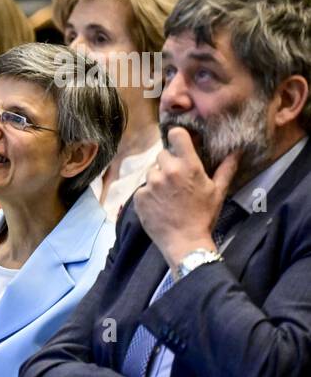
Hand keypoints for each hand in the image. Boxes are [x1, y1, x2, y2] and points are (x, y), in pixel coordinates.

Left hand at [133, 128, 239, 269]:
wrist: (185, 241)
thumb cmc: (204, 216)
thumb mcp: (218, 192)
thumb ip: (226, 169)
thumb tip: (236, 151)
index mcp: (188, 166)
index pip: (176, 135)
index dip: (177, 137)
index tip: (179, 144)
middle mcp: (167, 171)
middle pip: (162, 155)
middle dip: (168, 164)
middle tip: (177, 180)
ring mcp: (151, 183)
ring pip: (151, 172)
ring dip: (158, 179)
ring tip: (168, 195)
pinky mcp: (139, 196)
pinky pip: (142, 188)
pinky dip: (148, 194)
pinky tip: (159, 205)